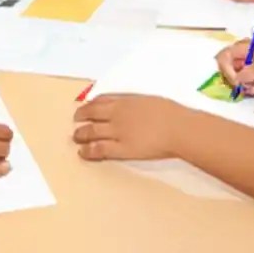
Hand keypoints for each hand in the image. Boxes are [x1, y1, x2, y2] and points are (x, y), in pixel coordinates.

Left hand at [73, 94, 188, 160]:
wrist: (177, 128)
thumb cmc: (170, 113)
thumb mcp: (149, 100)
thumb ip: (135, 104)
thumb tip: (131, 109)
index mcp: (125, 100)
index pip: (101, 100)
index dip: (90, 104)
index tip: (86, 106)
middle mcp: (117, 114)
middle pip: (91, 114)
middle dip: (81, 117)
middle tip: (76, 120)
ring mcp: (117, 132)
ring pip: (91, 132)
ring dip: (80, 134)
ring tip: (76, 137)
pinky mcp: (121, 149)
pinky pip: (99, 149)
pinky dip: (88, 150)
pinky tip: (83, 152)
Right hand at [215, 39, 253, 96]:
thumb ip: (246, 75)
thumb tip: (235, 81)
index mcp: (244, 48)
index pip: (223, 58)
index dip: (226, 71)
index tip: (237, 82)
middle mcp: (243, 56)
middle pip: (228, 70)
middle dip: (238, 81)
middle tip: (251, 87)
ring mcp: (249, 66)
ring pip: (237, 80)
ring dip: (247, 86)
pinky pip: (246, 84)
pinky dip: (253, 88)